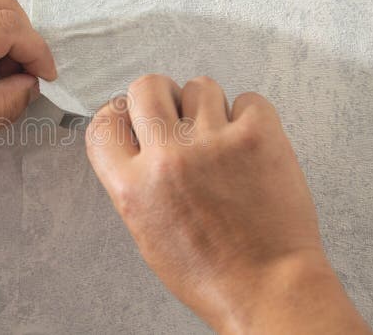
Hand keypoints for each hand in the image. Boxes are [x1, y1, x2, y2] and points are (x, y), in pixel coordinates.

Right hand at [85, 75, 369, 333]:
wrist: (268, 287)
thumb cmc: (210, 271)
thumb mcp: (146, 232)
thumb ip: (134, 182)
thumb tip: (136, 139)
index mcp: (132, 187)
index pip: (104, 123)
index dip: (117, 112)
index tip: (130, 113)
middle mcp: (166, 159)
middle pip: (146, 86)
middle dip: (162, 95)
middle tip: (178, 115)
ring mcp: (212, 142)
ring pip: (200, 86)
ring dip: (208, 107)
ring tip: (222, 140)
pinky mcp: (256, 135)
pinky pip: (247, 99)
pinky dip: (250, 117)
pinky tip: (251, 146)